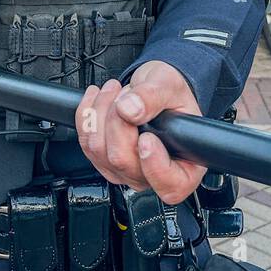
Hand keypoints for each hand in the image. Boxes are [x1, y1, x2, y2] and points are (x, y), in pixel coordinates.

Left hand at [75, 60, 205, 204]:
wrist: (156, 89)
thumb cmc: (171, 95)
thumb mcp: (170, 86)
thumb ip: (153, 97)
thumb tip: (129, 110)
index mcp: (184, 166)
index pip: (170, 185)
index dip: (154, 165)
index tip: (147, 138)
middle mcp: (153, 175)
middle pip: (122, 161)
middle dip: (117, 120)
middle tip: (127, 94)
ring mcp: (126, 171)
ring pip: (99, 150)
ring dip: (101, 112)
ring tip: (116, 91)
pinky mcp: (104, 161)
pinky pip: (86, 142)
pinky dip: (87, 114)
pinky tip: (98, 98)